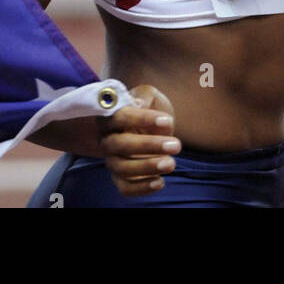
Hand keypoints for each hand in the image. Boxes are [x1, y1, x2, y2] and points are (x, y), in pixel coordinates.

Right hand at [97, 82, 181, 196]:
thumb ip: (144, 96)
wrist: (152, 126)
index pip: (121, 117)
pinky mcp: (120, 177)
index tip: (167, 121)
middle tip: (176, 145)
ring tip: (171, 163)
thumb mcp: (149, 95)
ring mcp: (112, 159)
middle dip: (149, 146)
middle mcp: (107, 139)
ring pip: (122, 168)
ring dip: (147, 167)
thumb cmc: (149, 107)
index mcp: (110, 115)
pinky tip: (160, 181)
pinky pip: (125, 187)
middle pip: (120, 144)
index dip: (142, 119)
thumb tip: (139, 105)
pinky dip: (141, 188)